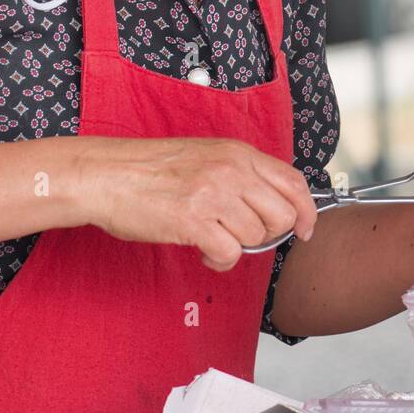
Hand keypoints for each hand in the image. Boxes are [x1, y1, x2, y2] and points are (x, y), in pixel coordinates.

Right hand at [75, 137, 318, 271]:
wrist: (106, 175)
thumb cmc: (150, 169)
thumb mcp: (206, 155)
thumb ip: (241, 174)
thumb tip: (272, 204)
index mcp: (238, 153)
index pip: (294, 182)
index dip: (307, 211)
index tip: (305, 230)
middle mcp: (232, 170)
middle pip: (282, 215)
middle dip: (268, 234)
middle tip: (241, 235)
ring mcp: (214, 194)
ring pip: (256, 237)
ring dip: (236, 246)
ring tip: (210, 238)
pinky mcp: (194, 220)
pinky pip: (230, 254)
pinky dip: (219, 260)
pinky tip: (201, 250)